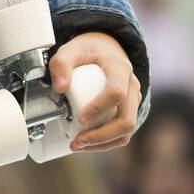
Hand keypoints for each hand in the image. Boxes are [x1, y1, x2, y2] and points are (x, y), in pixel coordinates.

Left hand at [49, 31, 140, 152]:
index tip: (80, 118)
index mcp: (120, 68)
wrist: (106, 48)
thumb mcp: (71, 49)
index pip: (116, 92)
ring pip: (127, 131)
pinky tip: (87, 145)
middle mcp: (132, 86)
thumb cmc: (89, 50)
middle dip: (101, 136)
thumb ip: (61, 64)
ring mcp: (133, 100)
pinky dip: (107, 143)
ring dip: (103, 143)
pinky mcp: (129, 110)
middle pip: (126, 120)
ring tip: (78, 146)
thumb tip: (60, 88)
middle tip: (77, 141)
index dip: (99, 108)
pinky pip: (123, 133)